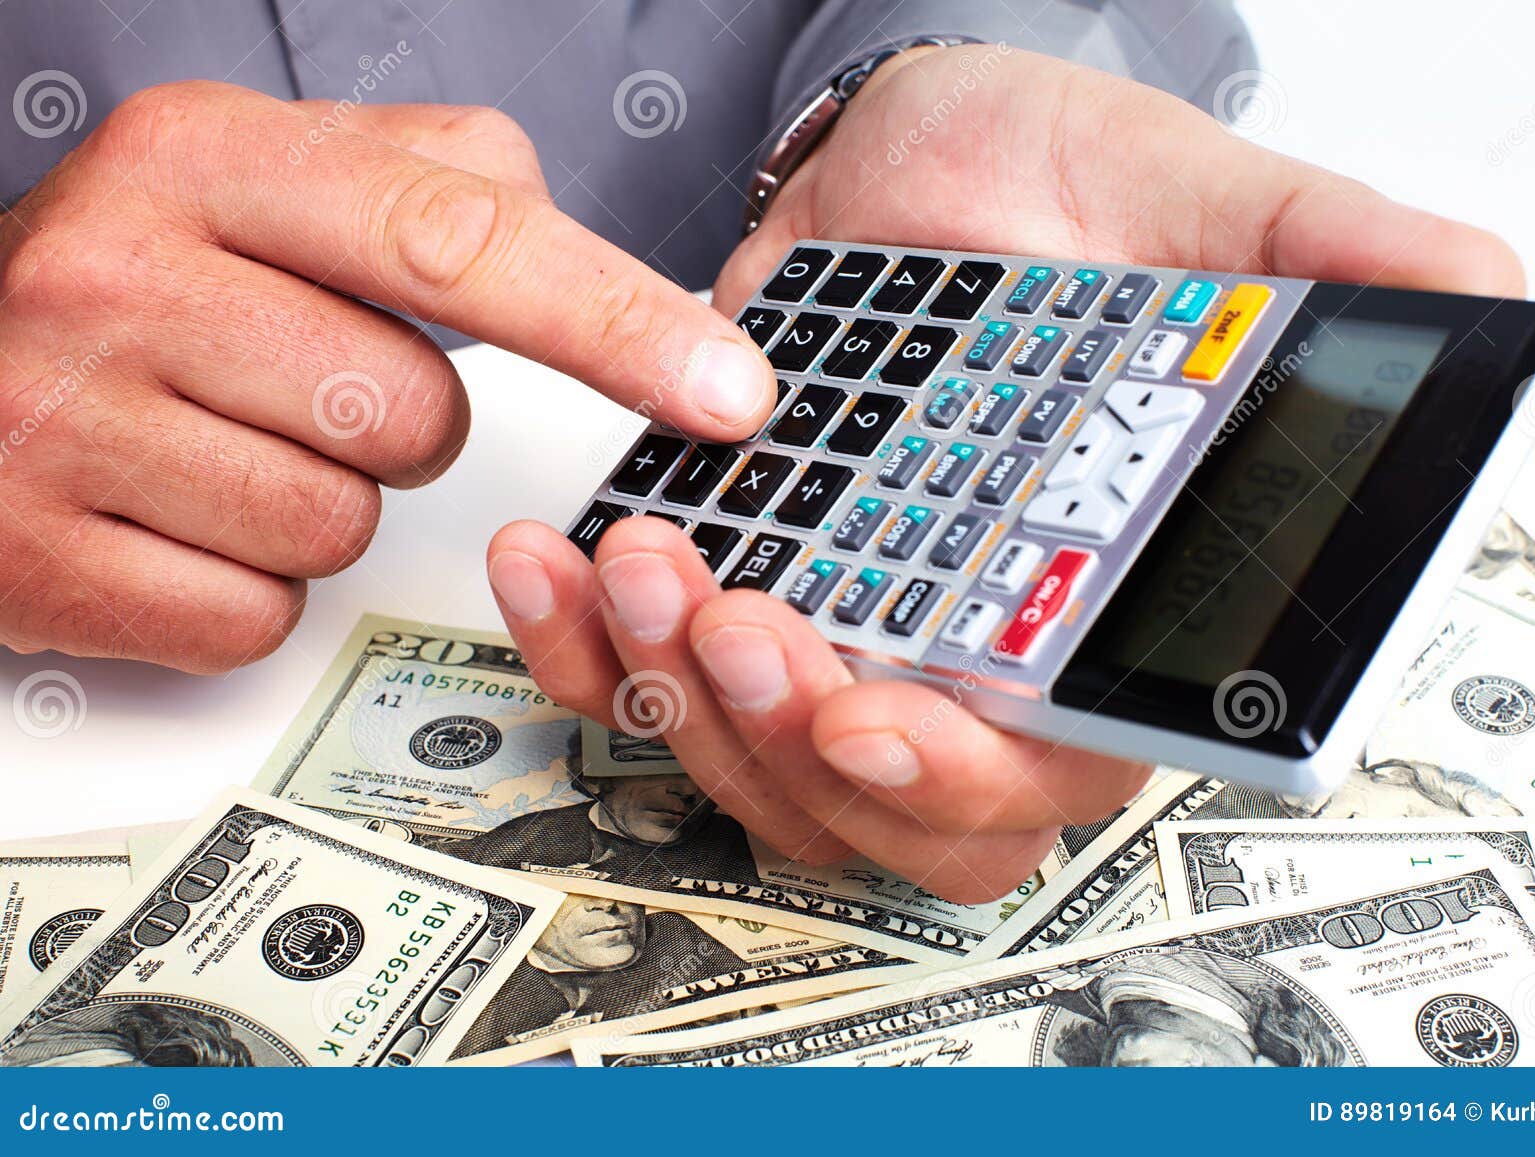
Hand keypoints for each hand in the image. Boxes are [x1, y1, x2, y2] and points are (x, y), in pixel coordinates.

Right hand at [0, 82, 772, 671]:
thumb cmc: (144, 276)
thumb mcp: (277, 174)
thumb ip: (447, 184)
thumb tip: (614, 284)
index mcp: (201, 155)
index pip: (460, 241)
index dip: (615, 323)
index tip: (728, 391)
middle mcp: (116, 274)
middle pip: (417, 413)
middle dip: (401, 424)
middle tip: (304, 385)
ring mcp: (60, 422)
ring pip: (342, 524)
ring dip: (325, 501)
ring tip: (228, 442)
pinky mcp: (39, 558)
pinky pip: (256, 616)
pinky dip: (249, 584)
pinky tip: (180, 518)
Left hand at [490, 48, 1524, 900]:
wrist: (907, 157)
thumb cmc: (1052, 188)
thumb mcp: (1197, 202)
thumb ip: (1327, 257)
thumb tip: (1480, 292)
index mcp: (1088, 614)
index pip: (1050, 774)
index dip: (966, 785)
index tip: (881, 725)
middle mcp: (963, 657)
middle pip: (886, 814)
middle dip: (797, 748)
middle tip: (745, 625)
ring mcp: (839, 632)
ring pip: (756, 770)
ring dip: (682, 697)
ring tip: (646, 562)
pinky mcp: (728, 590)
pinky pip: (644, 686)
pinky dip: (589, 652)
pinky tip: (564, 570)